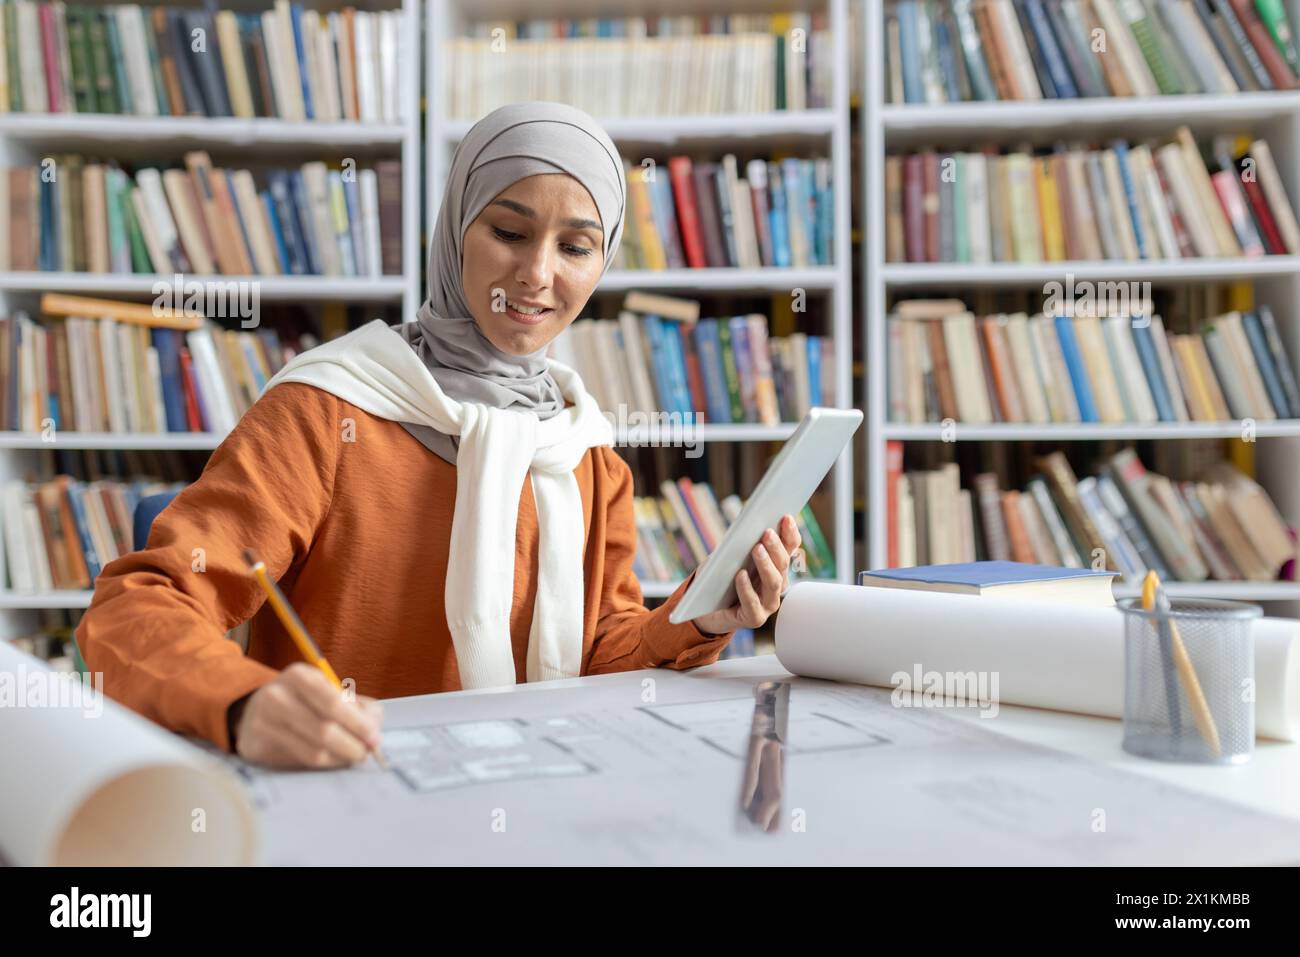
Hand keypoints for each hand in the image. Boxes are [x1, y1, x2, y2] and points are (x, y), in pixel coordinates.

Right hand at [233, 663, 383, 768]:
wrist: (259, 710)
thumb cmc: (306, 700)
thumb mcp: (330, 691)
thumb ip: (359, 707)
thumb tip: (374, 732)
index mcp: (298, 676)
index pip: (332, 703)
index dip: (357, 724)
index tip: (374, 737)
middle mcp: (276, 696)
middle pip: (323, 730)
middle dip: (352, 745)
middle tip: (366, 753)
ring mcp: (262, 723)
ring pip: (313, 751)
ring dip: (340, 758)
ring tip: (353, 756)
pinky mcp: (257, 747)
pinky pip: (300, 762)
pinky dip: (324, 765)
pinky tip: (333, 759)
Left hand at [691, 514, 802, 635]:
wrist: (705, 608)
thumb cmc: (719, 578)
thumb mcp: (728, 555)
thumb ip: (740, 544)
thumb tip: (746, 525)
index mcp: (776, 566)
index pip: (790, 548)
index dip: (790, 533)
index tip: (785, 516)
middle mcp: (777, 585)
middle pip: (783, 564)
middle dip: (776, 547)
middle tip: (767, 532)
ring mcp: (768, 604)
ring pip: (773, 583)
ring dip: (765, 564)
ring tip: (756, 549)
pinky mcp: (754, 618)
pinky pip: (753, 604)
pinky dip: (746, 588)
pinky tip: (740, 575)